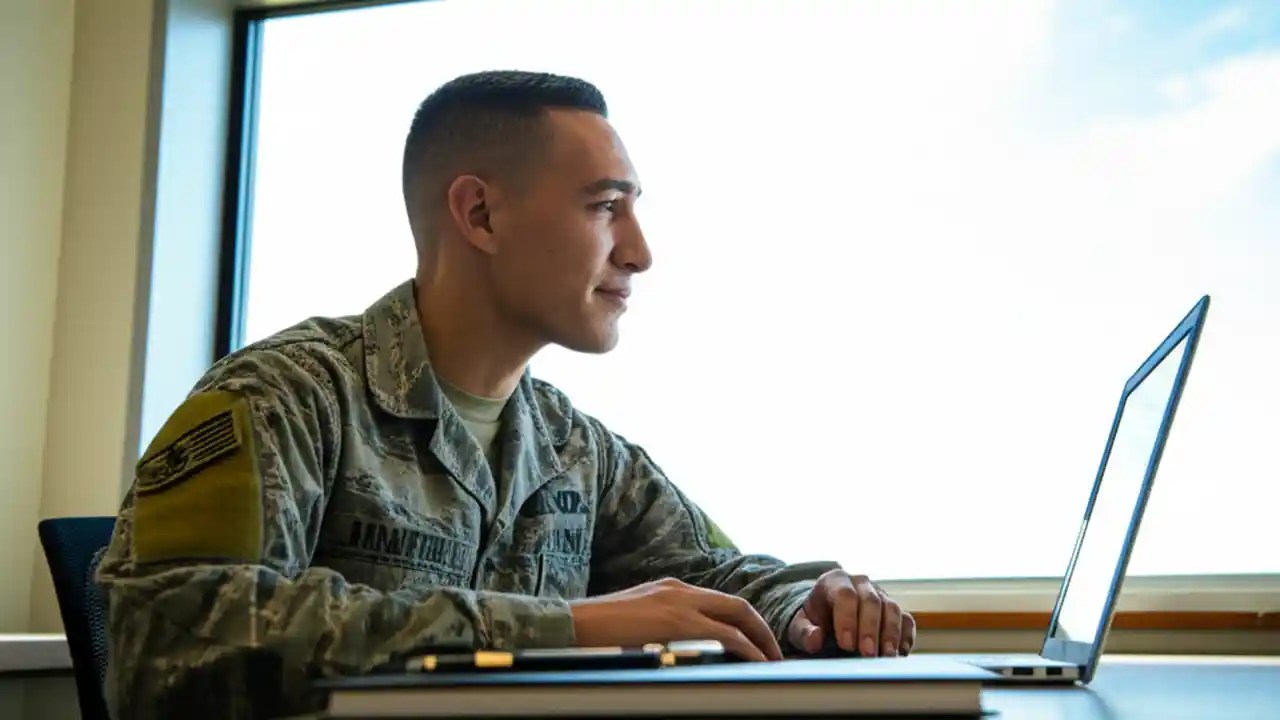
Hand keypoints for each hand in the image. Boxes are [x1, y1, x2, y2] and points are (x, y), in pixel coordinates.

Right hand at [569, 577, 782, 661]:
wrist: (572, 623)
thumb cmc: (597, 630)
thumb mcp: (636, 623)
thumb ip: (660, 629)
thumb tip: (678, 652)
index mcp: (671, 589)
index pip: (719, 602)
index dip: (744, 620)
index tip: (756, 640)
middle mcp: (680, 590)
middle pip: (736, 604)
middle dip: (761, 628)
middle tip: (775, 652)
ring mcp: (679, 602)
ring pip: (736, 616)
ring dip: (759, 640)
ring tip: (771, 661)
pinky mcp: (677, 621)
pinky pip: (724, 634)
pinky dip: (746, 648)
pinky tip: (754, 662)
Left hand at [787, 570, 915, 657]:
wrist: (828, 616)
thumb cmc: (813, 621)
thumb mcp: (800, 626)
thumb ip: (804, 632)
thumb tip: (815, 639)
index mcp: (834, 581)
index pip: (844, 595)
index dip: (847, 619)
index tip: (846, 644)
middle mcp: (860, 583)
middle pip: (871, 601)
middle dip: (870, 629)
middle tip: (867, 654)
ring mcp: (880, 595)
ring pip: (892, 608)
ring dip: (890, 634)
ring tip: (886, 657)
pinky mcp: (894, 610)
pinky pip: (906, 619)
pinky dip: (905, 636)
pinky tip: (900, 652)